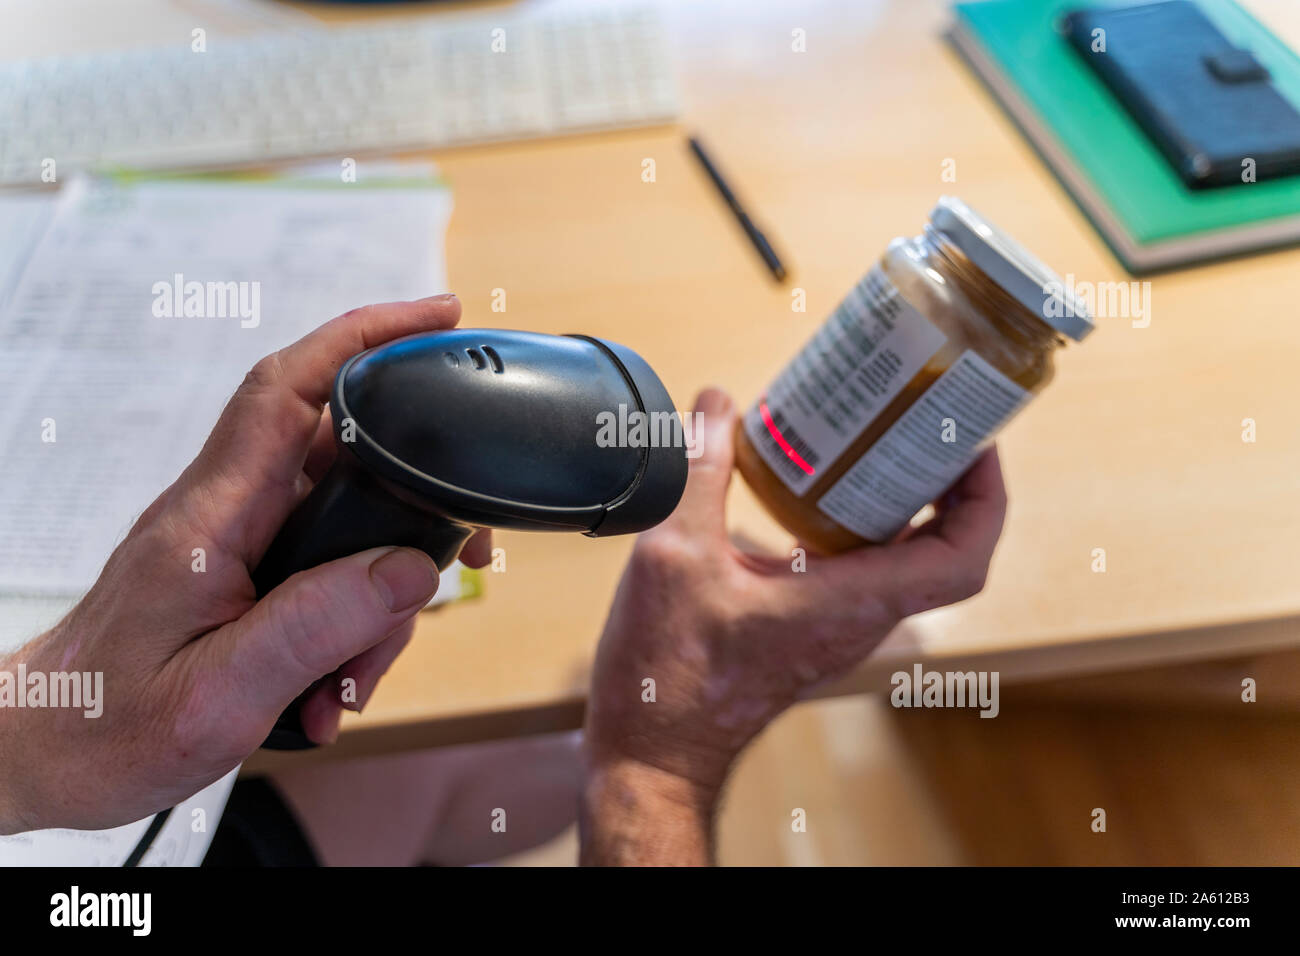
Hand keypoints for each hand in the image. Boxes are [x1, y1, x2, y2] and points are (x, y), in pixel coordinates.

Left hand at [0, 295, 489, 833]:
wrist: (45, 749)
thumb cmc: (106, 725)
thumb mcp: (220, 695)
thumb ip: (315, 627)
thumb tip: (409, 571)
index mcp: (213, 517)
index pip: (290, 391)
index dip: (365, 338)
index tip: (435, 316)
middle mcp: (225, 510)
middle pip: (347, 459)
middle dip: (413, 513)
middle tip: (467, 558)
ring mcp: (235, 538)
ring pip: (349, 526)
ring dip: (376, 604)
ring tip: (352, 679)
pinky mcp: (242, 568)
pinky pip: (327, 569)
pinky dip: (350, 625)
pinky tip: (332, 683)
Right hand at [580, 388, 1006, 863]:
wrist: (654, 751)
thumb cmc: (670, 675)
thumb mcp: (674, 555)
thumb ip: (698, 472)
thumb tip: (718, 405)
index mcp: (848, 604)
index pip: (961, 559)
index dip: (985, 498)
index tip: (974, 441)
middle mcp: (857, 618)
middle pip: (942, 547)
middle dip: (948, 478)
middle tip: (926, 417)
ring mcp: (836, 625)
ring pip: (902, 557)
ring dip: (905, 498)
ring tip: (880, 435)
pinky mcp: (809, 625)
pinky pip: (858, 565)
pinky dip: (857, 519)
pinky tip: (814, 483)